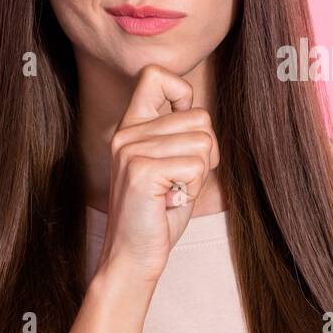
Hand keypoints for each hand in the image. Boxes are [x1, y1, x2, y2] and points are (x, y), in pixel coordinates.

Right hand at [94, 64, 220, 283]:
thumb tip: (200, 113)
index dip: (183, 94)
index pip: (156, 76)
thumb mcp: (170, 164)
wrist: (132, 257)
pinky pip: (197, 166)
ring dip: (201, 174)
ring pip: (204, 142)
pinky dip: (194, 188)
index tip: (183, 128)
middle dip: (205, 153)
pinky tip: (171, 201)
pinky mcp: (141, 170)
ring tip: (175, 191)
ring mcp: (131, 150)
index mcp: (131, 127)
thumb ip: (179, 134)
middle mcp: (126, 133)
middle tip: (181, 180)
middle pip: (200, 118)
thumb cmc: (158, 213)